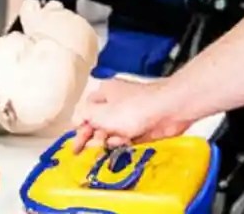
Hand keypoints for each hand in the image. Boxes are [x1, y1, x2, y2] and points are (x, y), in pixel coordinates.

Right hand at [69, 77, 191, 152]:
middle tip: (87, 151)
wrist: (168, 110)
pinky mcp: (142, 127)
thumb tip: (76, 119)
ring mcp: (130, 115)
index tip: (75, 145)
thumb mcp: (100, 112)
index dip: (79, 128)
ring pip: (112, 132)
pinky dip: (122, 143)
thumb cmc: (133, 108)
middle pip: (98, 123)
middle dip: (92, 137)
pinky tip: (121, 145)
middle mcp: (115, 102)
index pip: (85, 111)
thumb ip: (84, 116)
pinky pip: (127, 137)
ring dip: (107, 141)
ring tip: (106, 148)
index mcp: (103, 93)